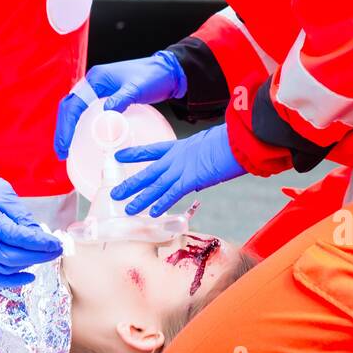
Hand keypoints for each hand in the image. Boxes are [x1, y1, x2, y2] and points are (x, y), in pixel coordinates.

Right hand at [0, 159, 62, 286]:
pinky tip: (26, 275)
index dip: (40, 243)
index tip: (56, 243)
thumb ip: (20, 215)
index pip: (17, 237)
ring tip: (43, 257)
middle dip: (37, 256)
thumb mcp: (1, 191)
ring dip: (26, 266)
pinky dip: (8, 279)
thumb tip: (39, 235)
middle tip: (55, 251)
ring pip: (1, 270)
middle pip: (10, 258)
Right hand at [53, 51, 187, 158]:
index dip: (66, 125)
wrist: (167, 72)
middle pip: (70, 107)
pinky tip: (81, 137)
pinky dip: (80, 124)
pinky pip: (87, 111)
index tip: (65, 143)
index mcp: (96, 78)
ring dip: (69, 127)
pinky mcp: (106, 96)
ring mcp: (98, 89)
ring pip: (76, 109)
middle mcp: (93, 83)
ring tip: (66, 147)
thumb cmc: (153, 76)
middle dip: (63, 129)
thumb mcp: (137, 89)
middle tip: (61, 150)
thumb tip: (107, 112)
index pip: (74, 103)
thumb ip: (121, 99)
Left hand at [109, 123, 245, 216]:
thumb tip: (197, 181)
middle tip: (114, 193)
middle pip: (148, 172)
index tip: (118, 156)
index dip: (133, 154)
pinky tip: (153, 213)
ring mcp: (183, 168)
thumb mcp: (208, 147)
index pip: (151, 150)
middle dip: (131, 184)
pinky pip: (173, 194)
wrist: (238, 138)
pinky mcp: (192, 179)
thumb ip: (198, 162)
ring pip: (156, 186)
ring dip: (141, 199)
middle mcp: (177, 158)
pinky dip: (163, 204)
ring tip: (127, 209)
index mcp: (180, 147)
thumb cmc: (229, 140)